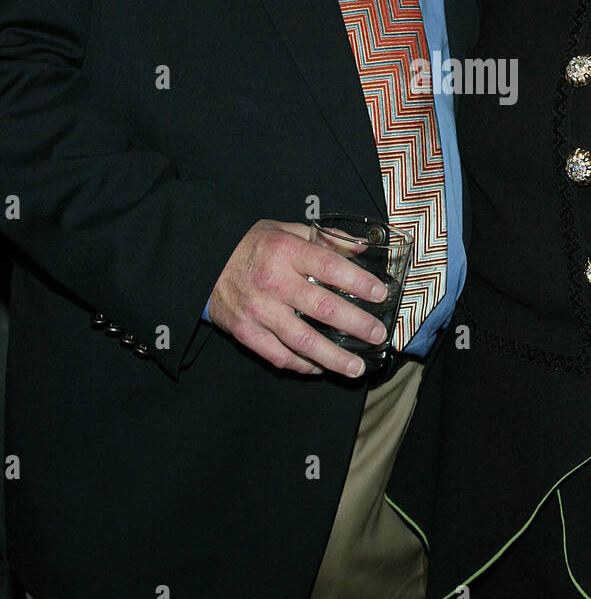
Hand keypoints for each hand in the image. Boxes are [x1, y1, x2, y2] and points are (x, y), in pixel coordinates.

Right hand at [208, 219, 388, 377]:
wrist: (202, 262)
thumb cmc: (251, 246)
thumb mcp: (286, 230)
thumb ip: (325, 239)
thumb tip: (362, 246)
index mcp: (286, 251)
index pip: (331, 267)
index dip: (359, 282)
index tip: (380, 294)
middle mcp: (274, 282)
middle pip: (324, 309)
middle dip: (357, 324)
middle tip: (378, 335)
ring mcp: (259, 311)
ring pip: (303, 341)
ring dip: (334, 358)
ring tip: (357, 368)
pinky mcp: (245, 332)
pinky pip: (279, 356)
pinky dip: (302, 365)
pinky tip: (320, 368)